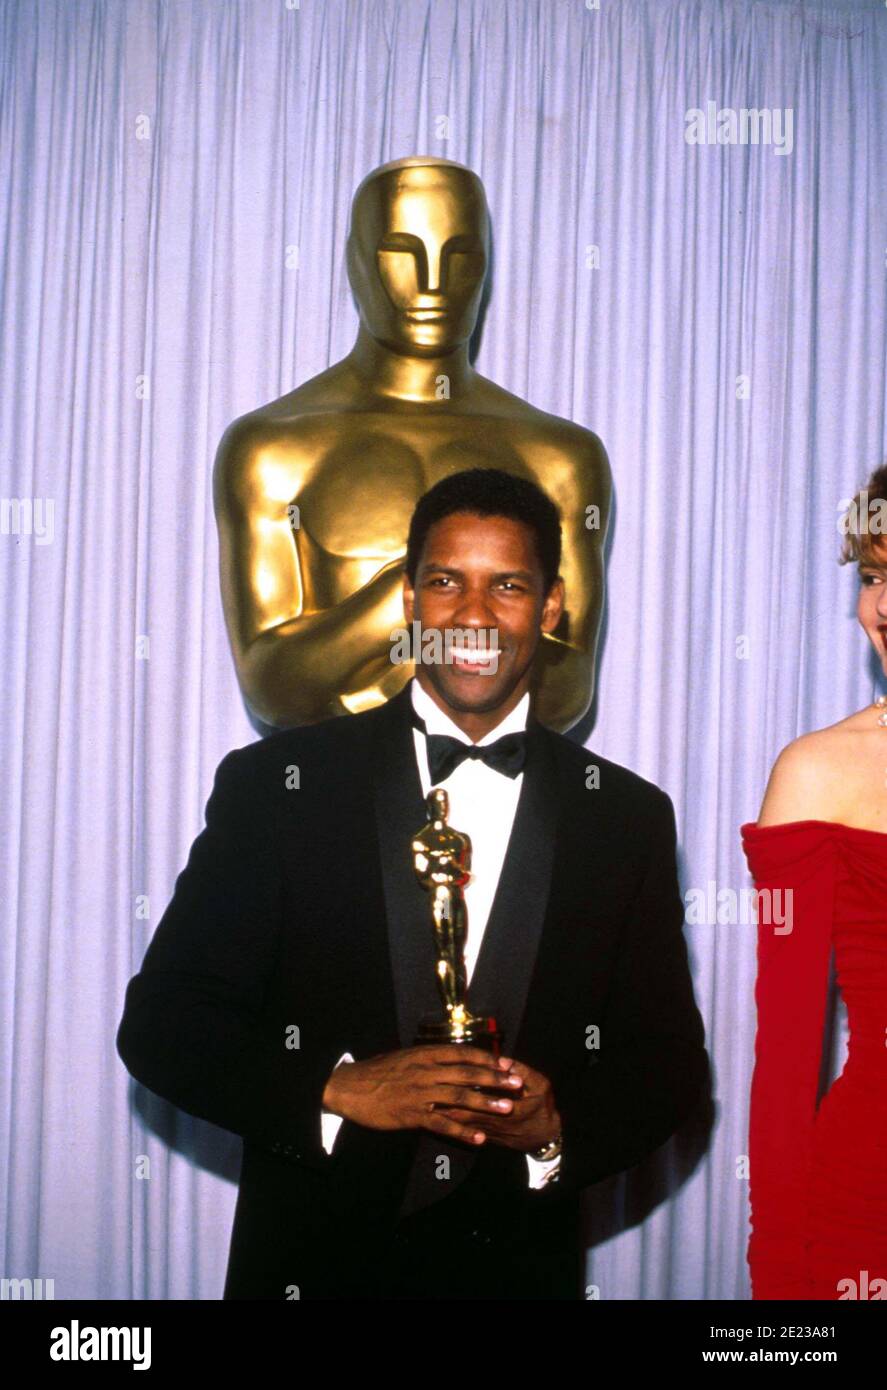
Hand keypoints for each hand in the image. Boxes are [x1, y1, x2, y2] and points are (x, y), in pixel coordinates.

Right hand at [321, 1045, 525, 1145]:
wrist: (349, 1087)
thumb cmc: (377, 1072)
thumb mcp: (404, 1057)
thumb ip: (428, 1059)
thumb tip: (451, 1058)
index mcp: (425, 1054)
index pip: (463, 1052)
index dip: (487, 1057)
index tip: (507, 1062)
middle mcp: (426, 1070)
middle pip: (467, 1073)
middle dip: (495, 1078)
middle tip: (517, 1083)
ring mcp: (420, 1092)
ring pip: (459, 1096)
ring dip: (485, 1103)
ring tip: (506, 1109)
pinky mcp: (412, 1114)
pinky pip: (441, 1123)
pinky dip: (461, 1131)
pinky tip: (478, 1139)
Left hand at [435, 1055, 560, 1153]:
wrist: (543, 1137)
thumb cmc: (542, 1108)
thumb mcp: (540, 1087)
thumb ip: (523, 1073)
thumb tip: (504, 1060)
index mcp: (506, 1109)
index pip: (477, 1100)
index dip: (458, 1090)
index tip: (439, 1077)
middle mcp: (492, 1123)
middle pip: (461, 1114)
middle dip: (442, 1102)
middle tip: (424, 1089)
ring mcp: (485, 1131)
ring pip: (458, 1123)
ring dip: (441, 1112)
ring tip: (423, 1100)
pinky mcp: (482, 1134)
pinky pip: (462, 1128)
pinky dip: (447, 1121)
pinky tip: (433, 1111)